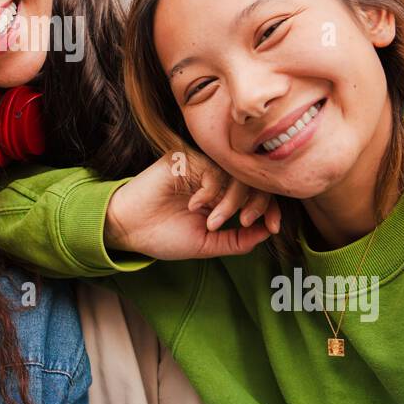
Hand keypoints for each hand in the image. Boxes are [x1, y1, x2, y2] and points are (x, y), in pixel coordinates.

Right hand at [103, 151, 280, 262]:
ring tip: (212, 220)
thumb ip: (238, 240)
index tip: (275, 227)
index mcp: (220, 196)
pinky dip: (210, 189)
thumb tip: (269, 232)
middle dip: (255, 204)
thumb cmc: (163, 236)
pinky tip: (196, 205)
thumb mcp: (207, 245)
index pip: (255, 194)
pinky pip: (212, 167)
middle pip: (251, 180)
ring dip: (231, 200)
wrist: (129, 230)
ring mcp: (199, 167)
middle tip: (244, 222)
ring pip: (234, 174)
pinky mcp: (184, 158)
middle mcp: (213, 178)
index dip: (270, 209)